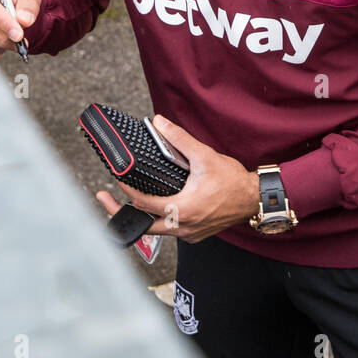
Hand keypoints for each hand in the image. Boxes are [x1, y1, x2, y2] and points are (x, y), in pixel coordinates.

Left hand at [95, 115, 258, 242]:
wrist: (254, 199)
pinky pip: (170, 231)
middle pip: (142, 226)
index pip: (144, 203)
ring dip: (140, 216)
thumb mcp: (204, 156)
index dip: (126, 190)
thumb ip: (179, 139)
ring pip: (156, 230)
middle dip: (119, 213)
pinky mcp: (195, 234)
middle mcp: (182, 226)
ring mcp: (188, 233)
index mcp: (182, 209)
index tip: (115, 179)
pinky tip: (155, 207)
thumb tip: (159, 123)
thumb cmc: (233, 182)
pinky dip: (159, 220)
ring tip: (124, 201)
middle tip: (103, 198)